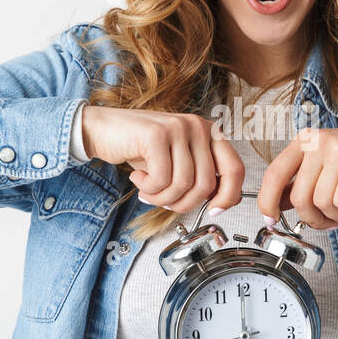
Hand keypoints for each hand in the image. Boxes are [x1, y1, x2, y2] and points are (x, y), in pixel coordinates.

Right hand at [80, 105, 245, 213]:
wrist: (103, 130)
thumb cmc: (139, 149)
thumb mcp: (176, 163)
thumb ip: (199, 177)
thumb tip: (219, 203)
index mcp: (208, 133)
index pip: (235, 169)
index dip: (228, 196)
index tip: (214, 211)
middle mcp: (198, 127)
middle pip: (206, 185)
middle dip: (183, 204)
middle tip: (163, 201)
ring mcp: (178, 128)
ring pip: (183, 185)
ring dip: (162, 198)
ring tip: (147, 189)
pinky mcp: (157, 135)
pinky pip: (162, 180)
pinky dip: (148, 189)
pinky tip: (138, 178)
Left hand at [257, 126, 337, 229]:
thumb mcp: (328, 167)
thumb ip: (303, 183)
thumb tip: (277, 207)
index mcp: (306, 141)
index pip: (274, 173)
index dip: (267, 201)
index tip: (271, 219)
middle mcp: (319, 141)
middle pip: (299, 197)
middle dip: (313, 219)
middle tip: (329, 222)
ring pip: (321, 203)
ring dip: (337, 216)